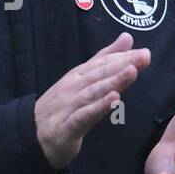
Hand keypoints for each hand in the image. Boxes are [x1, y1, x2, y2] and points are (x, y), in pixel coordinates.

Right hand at [35, 32, 150, 169]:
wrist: (30, 136)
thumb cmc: (60, 107)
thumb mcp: (81, 80)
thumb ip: (104, 59)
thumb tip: (127, 38)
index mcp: (77, 77)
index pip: (101, 63)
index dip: (122, 57)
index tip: (144, 52)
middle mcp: (72, 88)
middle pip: (100, 74)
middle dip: (123, 64)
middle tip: (144, 56)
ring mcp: (68, 107)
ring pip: (93, 92)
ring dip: (113, 81)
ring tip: (132, 72)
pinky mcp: (66, 128)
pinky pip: (83, 117)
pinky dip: (98, 108)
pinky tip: (113, 101)